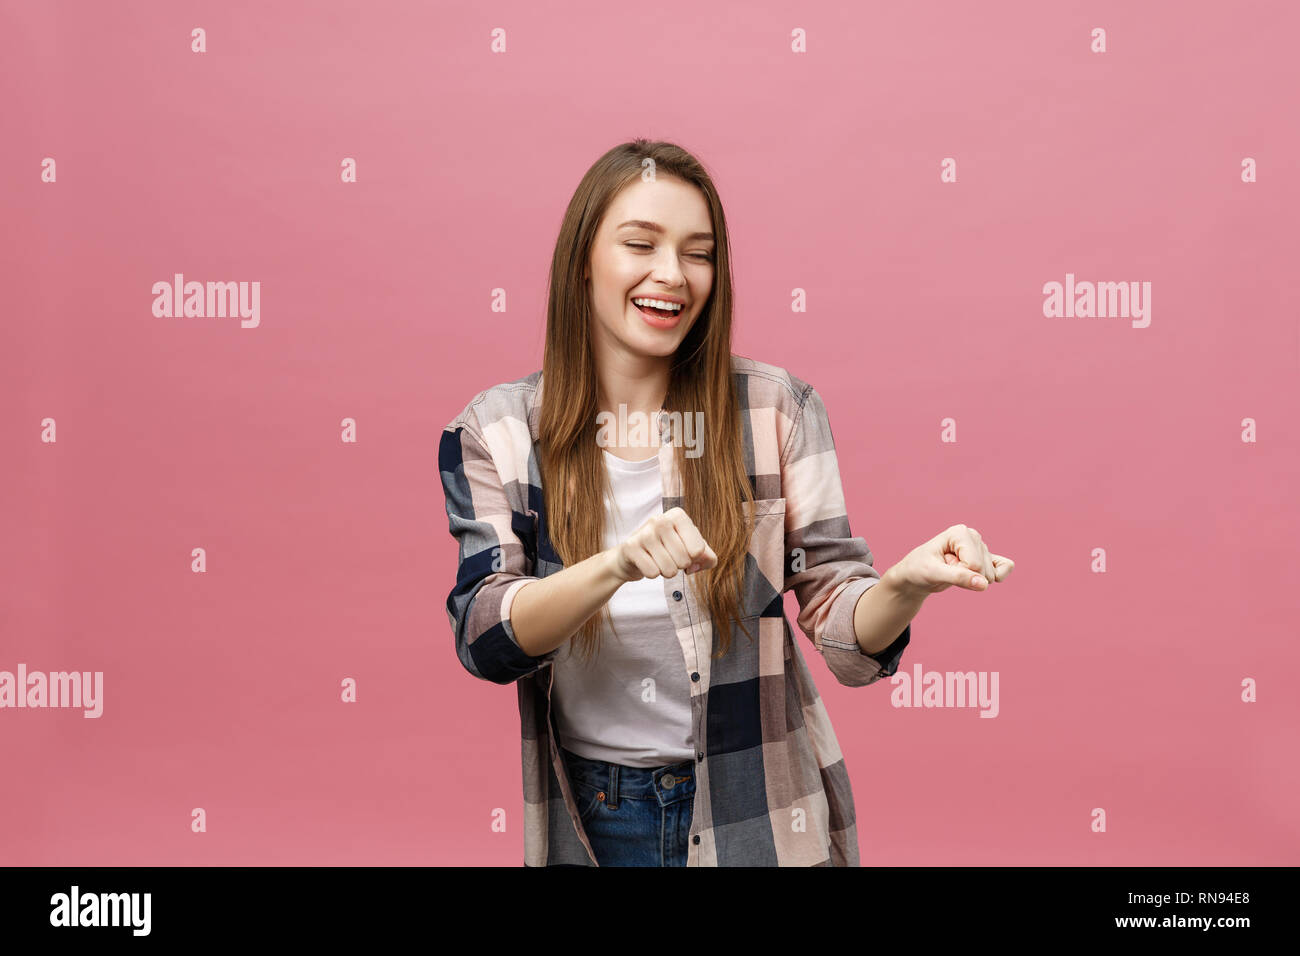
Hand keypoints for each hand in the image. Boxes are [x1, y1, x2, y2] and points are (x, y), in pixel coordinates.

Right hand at [606, 507, 717, 583]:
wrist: (633, 554)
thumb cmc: (667, 549)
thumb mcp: (690, 548)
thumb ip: (706, 557)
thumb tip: (698, 564)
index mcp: (678, 516)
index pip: (699, 549)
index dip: (693, 558)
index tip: (683, 551)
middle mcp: (660, 520)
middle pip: (684, 560)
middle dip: (679, 566)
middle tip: (668, 557)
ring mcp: (644, 533)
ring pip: (669, 570)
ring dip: (666, 571)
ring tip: (658, 560)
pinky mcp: (631, 547)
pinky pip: (652, 573)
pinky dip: (652, 573)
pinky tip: (647, 562)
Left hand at [886, 524, 1014, 597]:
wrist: (915, 575)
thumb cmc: (919, 570)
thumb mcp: (934, 574)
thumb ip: (958, 577)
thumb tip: (984, 585)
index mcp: (959, 532)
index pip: (974, 563)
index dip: (958, 572)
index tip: (942, 566)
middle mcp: (973, 536)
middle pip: (984, 570)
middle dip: (965, 576)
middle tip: (947, 570)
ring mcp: (980, 547)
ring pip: (991, 574)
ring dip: (970, 579)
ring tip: (953, 570)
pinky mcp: (986, 558)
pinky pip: (1006, 566)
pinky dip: (1000, 576)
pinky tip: (983, 580)